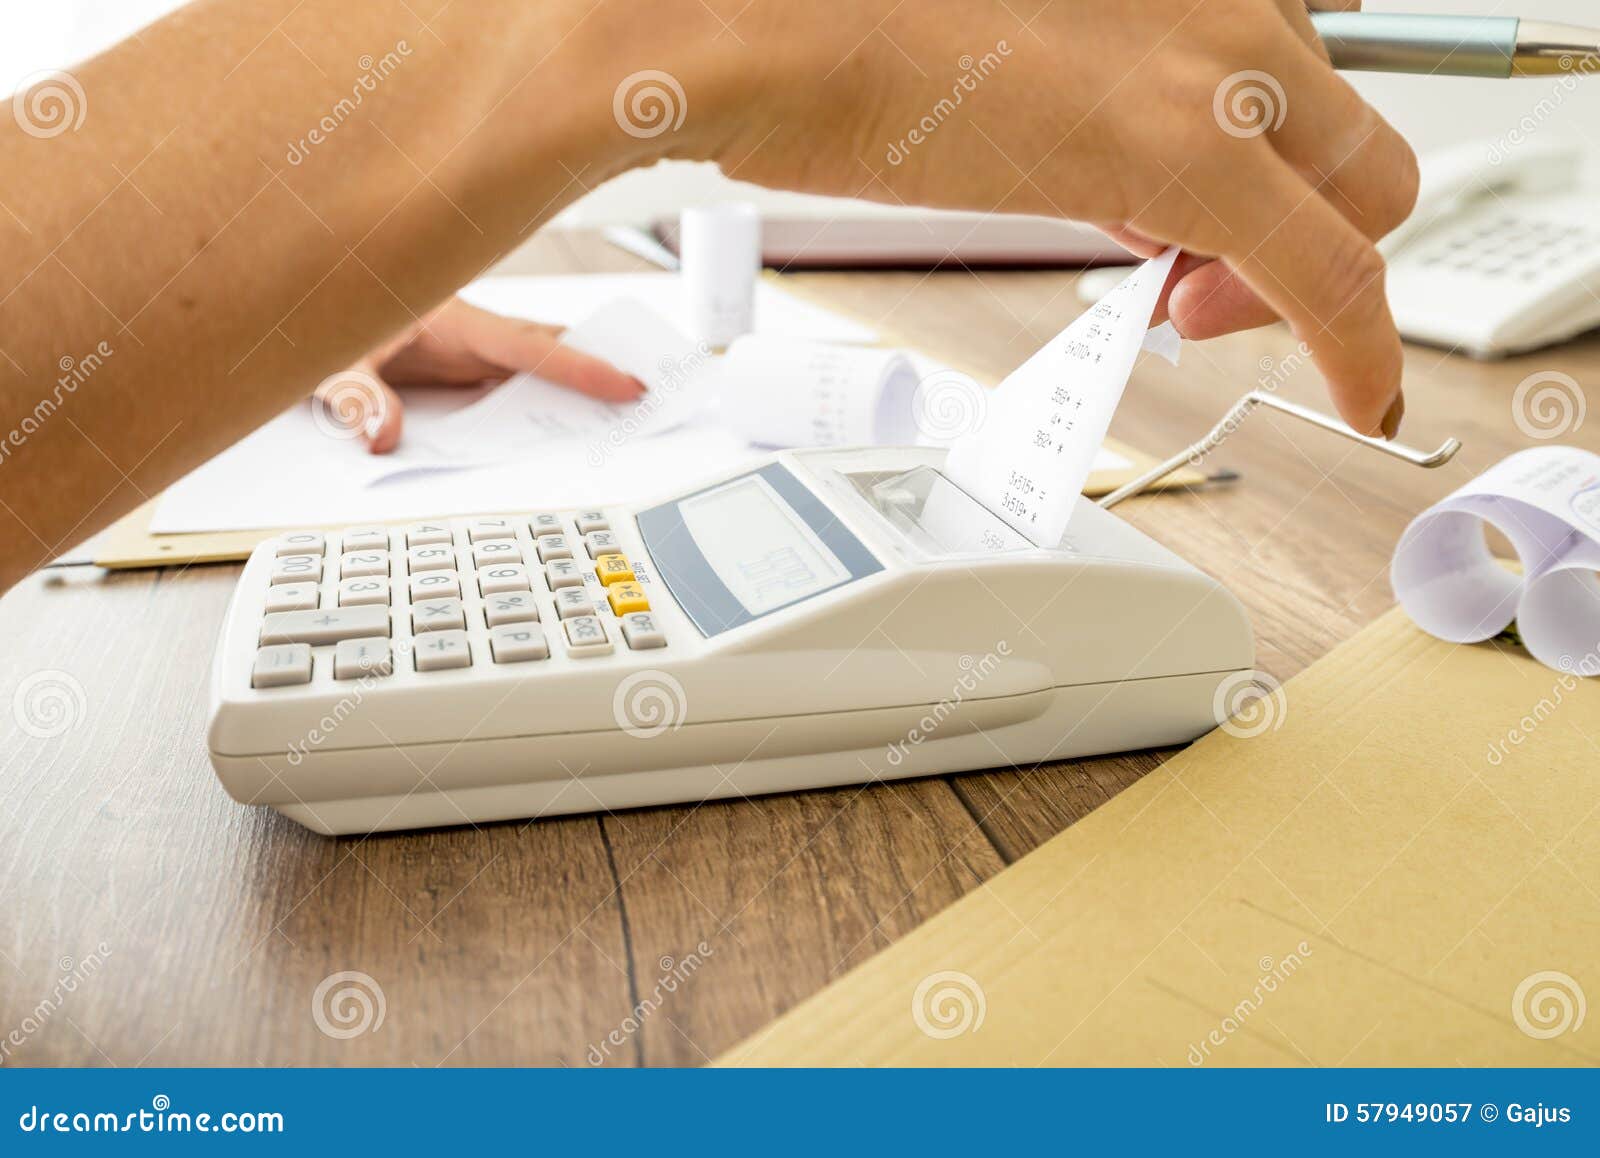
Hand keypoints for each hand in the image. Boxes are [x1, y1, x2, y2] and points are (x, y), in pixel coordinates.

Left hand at [314, 297, 642, 452]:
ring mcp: (467, 347)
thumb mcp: (326, 363)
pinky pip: (514, 375)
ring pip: (537, 357)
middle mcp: (468, 331)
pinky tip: (564, 412)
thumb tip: (385, 434)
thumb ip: (354, 399)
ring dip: (576, 374)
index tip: (628, 384)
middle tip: (655, 383)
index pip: (531, 347)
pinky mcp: (459, 362)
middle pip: (549, 345)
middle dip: (600, 362)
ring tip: (628, 398)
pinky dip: (547, 387)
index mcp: (450, 320)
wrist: (294, 300)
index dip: (582, 367)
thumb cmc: (311, 316)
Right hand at [669, 0, 1415, 435]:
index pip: (1308, 86)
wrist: (785, 39)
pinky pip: (1340, 279)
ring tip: (1172, 302)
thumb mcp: (1031, 67)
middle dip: (1291, 232)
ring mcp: (1220, 67)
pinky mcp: (1195, 155)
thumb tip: (1147, 193)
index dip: (1286, 177)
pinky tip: (1362, 397)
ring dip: (1285, 277)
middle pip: (1348, 142)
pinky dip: (1361, 352)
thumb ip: (1118, 112)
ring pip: (1359, 200)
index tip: (1247, 239)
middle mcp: (1231, 0)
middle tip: (1197, 282)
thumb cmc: (865, 46)